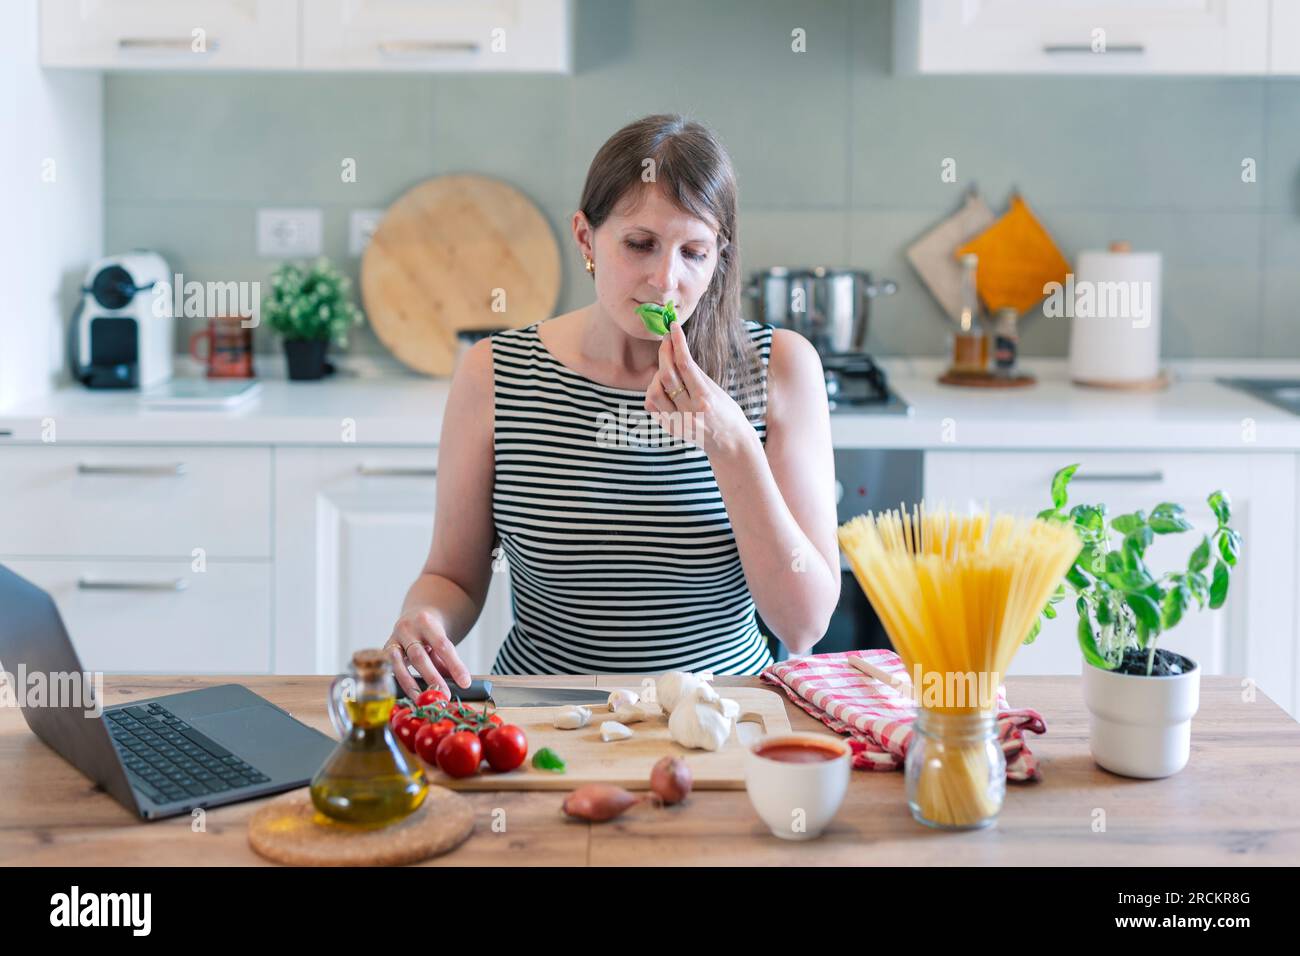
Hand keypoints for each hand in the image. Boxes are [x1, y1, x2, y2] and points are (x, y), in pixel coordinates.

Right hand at [385, 607, 471, 700]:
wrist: (412, 616)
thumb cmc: (430, 633)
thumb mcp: (440, 640)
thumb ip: (446, 661)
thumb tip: (458, 684)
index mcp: (426, 622)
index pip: (442, 645)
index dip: (454, 665)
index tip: (465, 683)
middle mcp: (407, 629)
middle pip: (419, 656)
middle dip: (432, 678)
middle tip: (443, 695)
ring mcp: (393, 639)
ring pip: (400, 664)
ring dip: (412, 685)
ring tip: (423, 700)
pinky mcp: (384, 650)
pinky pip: (390, 669)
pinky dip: (399, 682)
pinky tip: (408, 694)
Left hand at [643, 321, 755, 458]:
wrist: (731, 443)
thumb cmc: (727, 412)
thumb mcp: (716, 390)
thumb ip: (695, 374)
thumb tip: (676, 351)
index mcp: (706, 398)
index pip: (685, 365)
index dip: (677, 343)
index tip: (673, 328)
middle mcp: (691, 411)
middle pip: (666, 376)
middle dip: (663, 354)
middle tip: (666, 342)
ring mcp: (679, 422)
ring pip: (654, 391)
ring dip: (657, 375)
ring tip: (667, 369)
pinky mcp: (672, 429)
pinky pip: (653, 406)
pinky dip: (655, 393)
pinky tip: (664, 388)